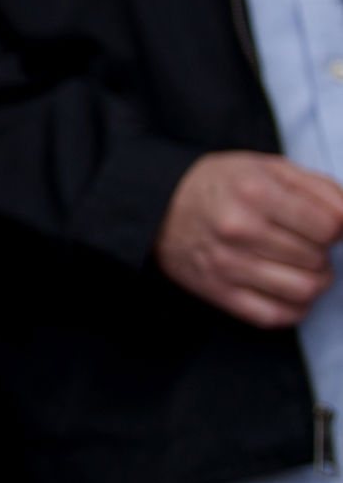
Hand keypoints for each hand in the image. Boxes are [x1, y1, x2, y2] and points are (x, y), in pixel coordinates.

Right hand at [157, 151, 342, 328]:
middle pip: (318, 259)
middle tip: (303, 243)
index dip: (335, 227)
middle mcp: (239, 228)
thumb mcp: (267, 167)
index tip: (323, 225)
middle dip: (320, 253)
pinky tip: (287, 289)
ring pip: (304, 290)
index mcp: (254, 191)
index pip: (330, 225)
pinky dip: (294, 308)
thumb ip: (320, 188)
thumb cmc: (219, 185)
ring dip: (313, 281)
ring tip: (301, 267)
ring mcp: (227, 264)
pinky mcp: (218, 292)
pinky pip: (276, 315)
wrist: (156, 206)